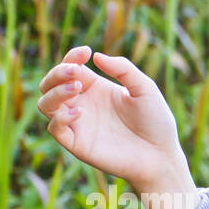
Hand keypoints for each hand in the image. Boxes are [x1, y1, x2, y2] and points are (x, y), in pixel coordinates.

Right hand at [37, 45, 186, 195]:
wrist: (162, 156)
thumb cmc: (156, 122)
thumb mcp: (145, 89)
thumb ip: (123, 69)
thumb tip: (96, 56)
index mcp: (95, 88)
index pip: (70, 67)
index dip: (72, 57)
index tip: (86, 52)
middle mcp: (82, 104)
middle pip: (50, 84)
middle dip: (57, 73)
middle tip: (74, 72)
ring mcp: (78, 124)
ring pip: (46, 104)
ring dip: (55, 92)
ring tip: (77, 88)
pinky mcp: (78, 144)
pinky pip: (54, 128)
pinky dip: (60, 118)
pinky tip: (81, 112)